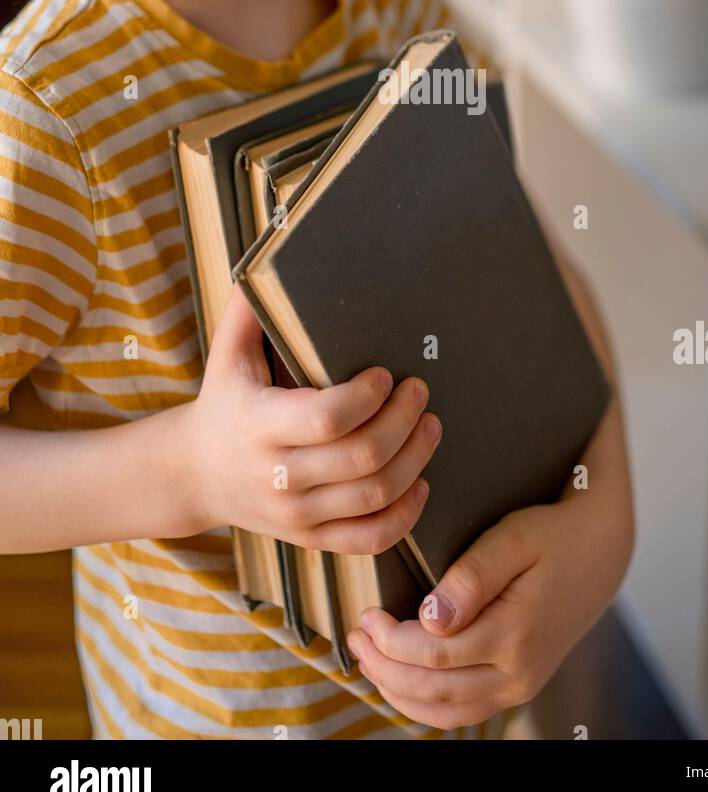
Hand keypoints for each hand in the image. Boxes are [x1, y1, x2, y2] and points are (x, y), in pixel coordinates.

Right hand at [173, 284, 442, 550]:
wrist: (193, 475)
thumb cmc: (224, 402)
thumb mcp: (226, 354)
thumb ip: (250, 308)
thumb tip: (273, 252)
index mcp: (259, 425)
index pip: (327, 418)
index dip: (368, 397)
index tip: (386, 374)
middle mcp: (277, 476)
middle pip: (362, 458)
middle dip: (404, 421)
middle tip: (421, 393)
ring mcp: (295, 514)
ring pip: (373, 497)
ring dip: (415, 460)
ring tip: (430, 426)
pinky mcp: (310, 538)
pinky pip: (368, 539)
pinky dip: (405, 516)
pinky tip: (420, 483)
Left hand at [345, 401, 634, 731]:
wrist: (600, 553)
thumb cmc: (552, 537)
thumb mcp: (514, 538)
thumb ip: (473, 576)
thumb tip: (432, 617)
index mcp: (516, 635)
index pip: (435, 655)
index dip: (391, 640)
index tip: (365, 614)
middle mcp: (519, 673)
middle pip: (434, 691)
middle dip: (384, 668)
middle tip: (355, 635)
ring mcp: (519, 686)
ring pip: (445, 713)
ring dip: (397, 692)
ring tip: (367, 657)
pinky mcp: (515, 687)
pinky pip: (461, 713)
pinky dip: (423, 704)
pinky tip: (398, 677)